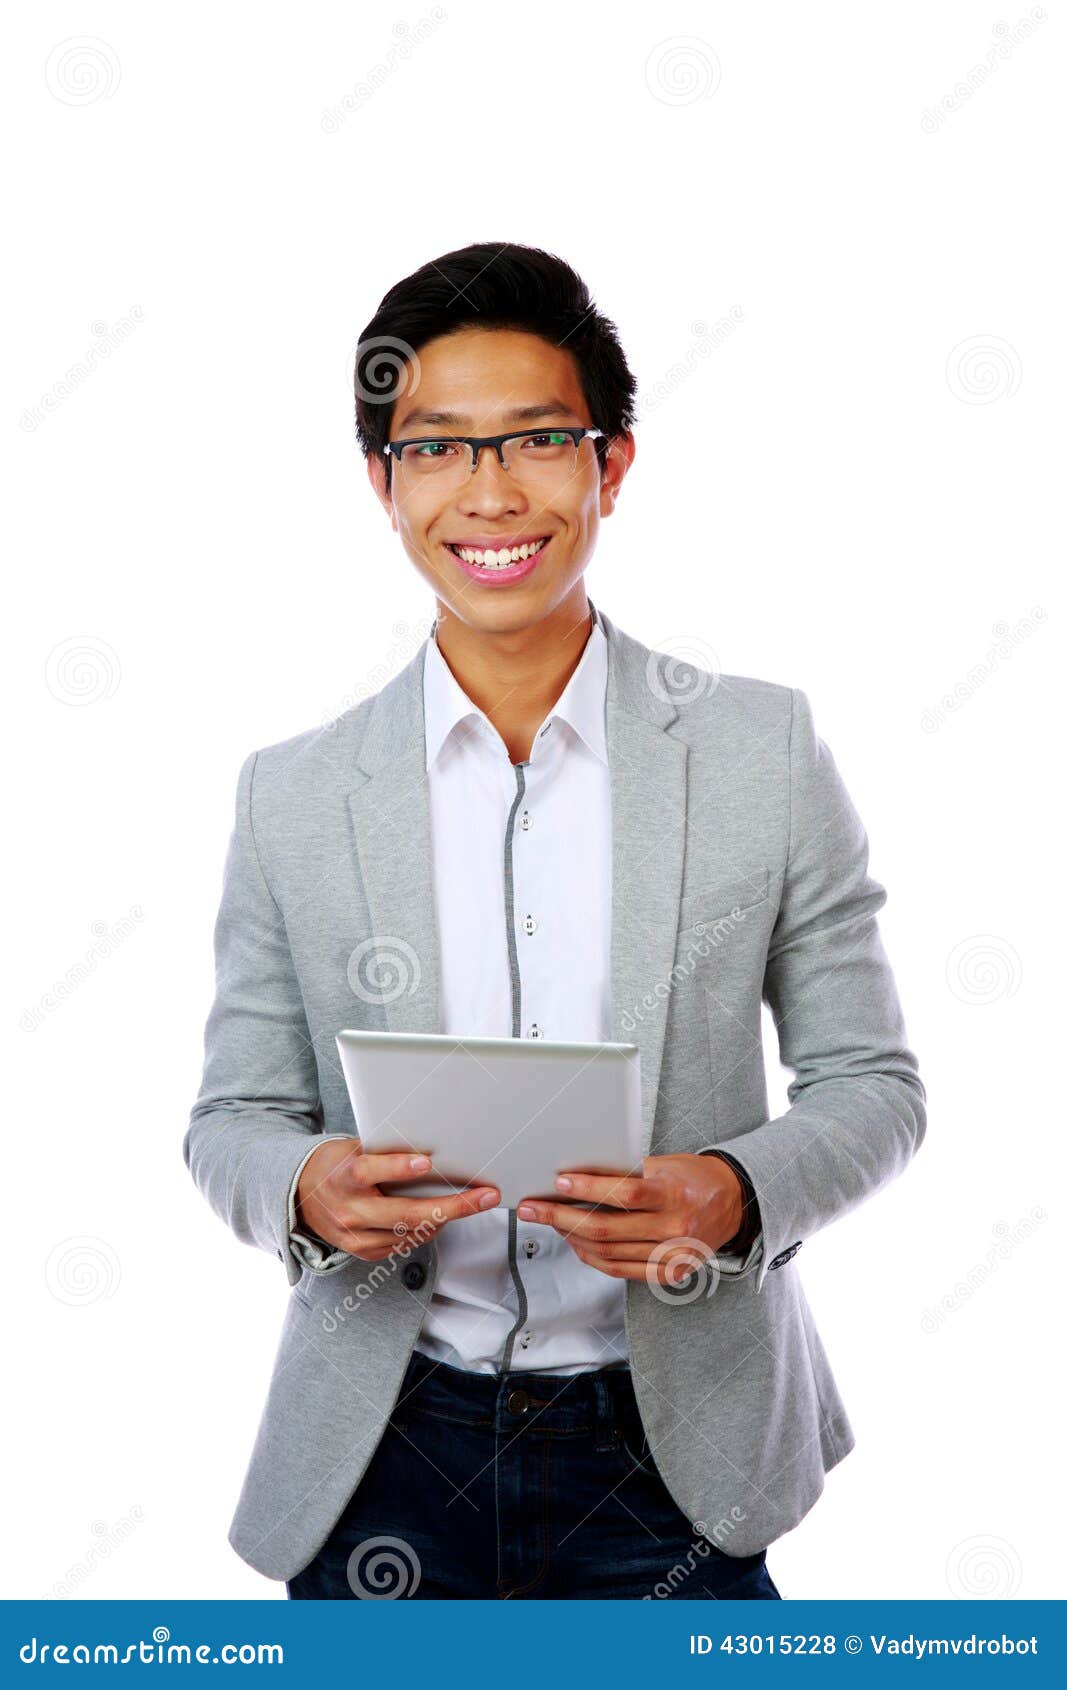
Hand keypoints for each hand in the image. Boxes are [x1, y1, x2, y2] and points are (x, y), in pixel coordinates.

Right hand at [295, 1138, 499, 1262]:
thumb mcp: (353, 1149)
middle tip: (485, 1197)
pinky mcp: (362, 1252)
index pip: (370, 1171)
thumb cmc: (335, 1165)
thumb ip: (384, 1153)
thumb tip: (430, 1151)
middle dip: (452, 1207)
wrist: (300, 1195)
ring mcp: (355, 1236)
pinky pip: (403, 1244)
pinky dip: (425, 1230)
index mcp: (344, 1177)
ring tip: (473, 1203)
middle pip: (406, 1214)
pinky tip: (440, 1218)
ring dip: (445, 1219)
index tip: (426, 1162)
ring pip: (411, 1233)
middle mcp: (350, 1210)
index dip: (398, 1167)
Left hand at [515, 1153, 745, 1282]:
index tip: (559, 1183)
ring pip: (608, 1253)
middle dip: (562, 1218)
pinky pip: (621, 1270)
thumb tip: (578, 1175)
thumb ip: (629, 1173)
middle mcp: (674, 1228)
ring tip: (550, 1223)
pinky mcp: (670, 1273)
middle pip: (607, 1229)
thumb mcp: (665, 1164)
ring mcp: (672, 1255)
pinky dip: (593, 1258)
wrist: (732, 1204)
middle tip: (535, 1208)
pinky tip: (576, 1243)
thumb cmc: (693, 1178)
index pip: (625, 1194)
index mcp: (674, 1194)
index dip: (588, 1189)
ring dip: (572, 1238)